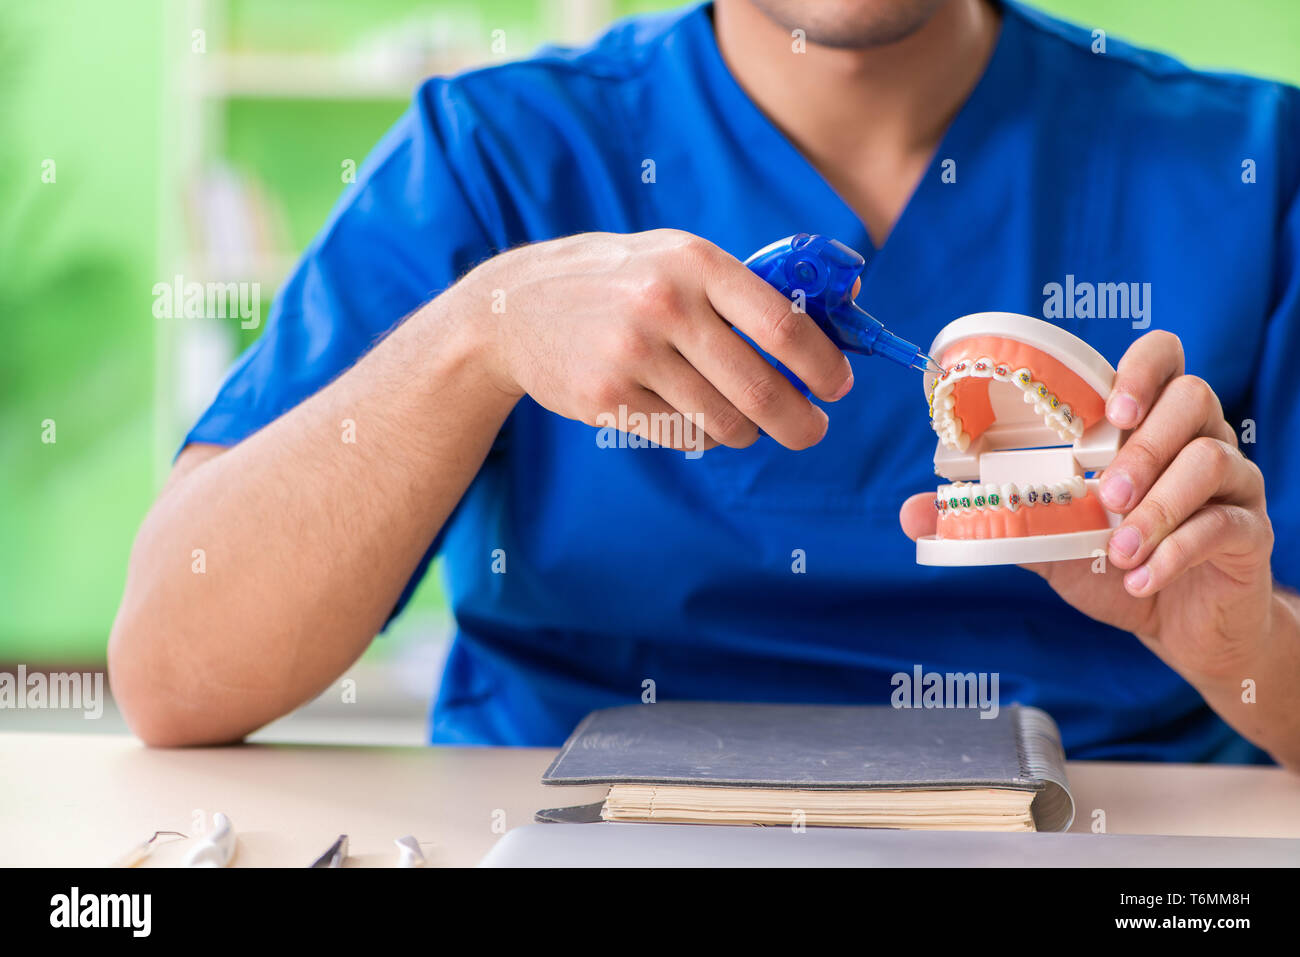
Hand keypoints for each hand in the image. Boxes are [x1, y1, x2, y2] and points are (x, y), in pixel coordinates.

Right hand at [454, 229, 853, 450]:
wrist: (515, 308)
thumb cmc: (617, 281)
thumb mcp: (676, 257)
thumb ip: (745, 285)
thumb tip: (838, 309)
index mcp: (696, 264)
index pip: (783, 326)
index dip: (822, 366)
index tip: (838, 387)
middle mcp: (665, 306)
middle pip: (761, 389)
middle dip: (799, 422)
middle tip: (811, 431)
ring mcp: (632, 355)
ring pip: (723, 423)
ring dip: (746, 432)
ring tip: (744, 422)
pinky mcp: (607, 399)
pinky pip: (682, 435)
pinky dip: (700, 435)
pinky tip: (693, 416)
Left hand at [901, 330, 1275, 685]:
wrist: (1176, 625)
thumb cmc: (1114, 564)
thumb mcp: (1046, 540)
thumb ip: (992, 517)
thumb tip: (910, 509)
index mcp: (1147, 425)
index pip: (1163, 358)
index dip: (1140, 369)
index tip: (1108, 411)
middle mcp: (1197, 440)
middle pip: (1193, 399)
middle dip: (1142, 446)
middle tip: (1103, 495)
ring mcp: (1232, 483)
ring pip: (1212, 460)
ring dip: (1157, 505)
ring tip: (1117, 548)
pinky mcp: (1251, 532)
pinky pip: (1226, 525)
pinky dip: (1175, 551)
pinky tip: (1139, 577)